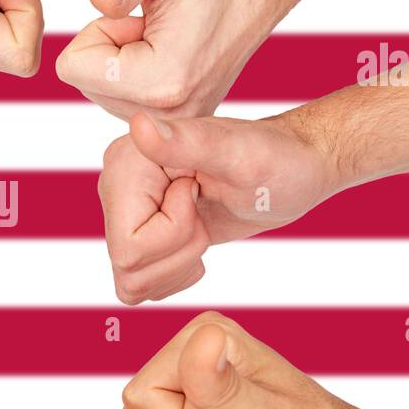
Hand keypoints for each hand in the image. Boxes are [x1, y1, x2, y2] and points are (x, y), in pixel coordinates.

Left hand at [56, 0, 281, 118]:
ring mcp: (178, 122)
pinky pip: (124, 98)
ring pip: (102, 90)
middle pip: (85, 82)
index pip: (72, 67)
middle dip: (108, 46)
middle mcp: (170, 116)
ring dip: (122, 58)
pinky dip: (135, 71)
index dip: (98, 29)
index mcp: (160, 83)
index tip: (138, 16)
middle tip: (154, 24)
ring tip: (166, 35)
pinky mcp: (180, 120)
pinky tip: (171, 50)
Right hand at [101, 109, 338, 302]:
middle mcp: (116, 186)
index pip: (128, 246)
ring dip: (179, 263)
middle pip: (128, 266)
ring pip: (132, 280)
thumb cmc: (277, 157)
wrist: (291, 169)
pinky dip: (175, 273)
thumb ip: (185, 141)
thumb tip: (139, 126)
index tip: (200, 193)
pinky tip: (195, 238)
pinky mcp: (138, 234)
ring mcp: (125, 213)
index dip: (175, 235)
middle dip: (181, 250)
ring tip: (202, 221)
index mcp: (126, 161)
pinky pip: (138, 283)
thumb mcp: (239, 152)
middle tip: (205, 211)